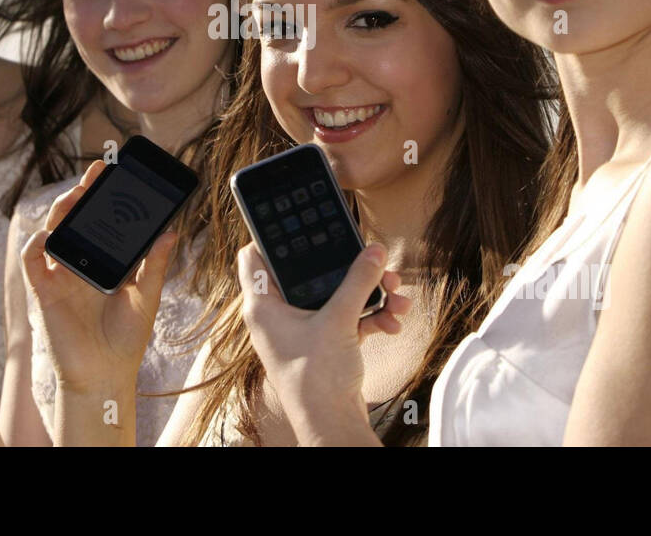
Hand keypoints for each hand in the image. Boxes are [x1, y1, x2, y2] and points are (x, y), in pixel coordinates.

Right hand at [19, 159, 177, 393]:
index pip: (103, 221)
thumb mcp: (146, 297)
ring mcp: (61, 275)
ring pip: (54, 232)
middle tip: (96, 173)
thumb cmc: (126, 338)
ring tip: (76, 194)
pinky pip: (31, 263)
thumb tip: (170, 231)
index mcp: (106, 261)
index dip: (106, 197)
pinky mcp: (44, 291)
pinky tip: (49, 236)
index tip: (117, 174)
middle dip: (83, 193)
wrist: (104, 374)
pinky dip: (35, 246)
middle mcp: (81, 263)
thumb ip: (155, 265)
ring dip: (62, 210)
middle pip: (76, 219)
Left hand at [236, 241, 410, 444]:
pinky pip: (347, 318)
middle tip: (374, 262)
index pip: (254, 256)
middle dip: (348, 269)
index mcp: (264, 306)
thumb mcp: (338, 320)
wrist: (333, 426)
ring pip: (335, 296)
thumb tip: (374, 250)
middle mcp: (279, 316)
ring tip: (395, 294)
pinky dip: (369, 316)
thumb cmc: (316, 379)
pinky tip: (392, 320)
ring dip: (368, 294)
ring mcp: (302, 331)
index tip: (300, 225)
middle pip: (309, 274)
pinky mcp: (323, 344)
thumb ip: (357, 281)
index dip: (272, 237)